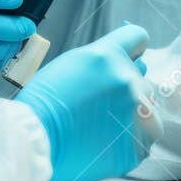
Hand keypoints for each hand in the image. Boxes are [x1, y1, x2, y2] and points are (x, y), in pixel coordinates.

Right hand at [16, 24, 150, 180]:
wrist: (34, 141)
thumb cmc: (43, 105)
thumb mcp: (71, 65)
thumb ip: (103, 62)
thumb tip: (133, 62)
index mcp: (107, 56)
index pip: (138, 37)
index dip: (133, 49)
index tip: (130, 57)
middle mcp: (126, 79)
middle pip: (140, 78)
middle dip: (123, 88)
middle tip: (96, 105)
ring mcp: (136, 113)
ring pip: (147, 108)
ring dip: (130, 114)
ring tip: (99, 127)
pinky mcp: (138, 143)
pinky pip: (144, 137)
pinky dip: (128, 140)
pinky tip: (105, 142)